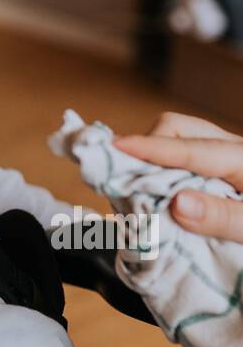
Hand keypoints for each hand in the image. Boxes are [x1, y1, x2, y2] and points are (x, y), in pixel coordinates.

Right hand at [113, 112, 242, 241]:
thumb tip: (177, 202)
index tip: (115, 147)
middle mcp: (233, 149)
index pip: (190, 148)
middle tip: (129, 182)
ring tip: (141, 193)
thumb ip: (224, 216)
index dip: (151, 148)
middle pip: (179, 130)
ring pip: (178, 141)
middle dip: (149, 148)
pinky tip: (160, 196)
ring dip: (155, 162)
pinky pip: (184, 159)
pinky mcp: (221, 172)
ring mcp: (226, 157)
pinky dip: (165, 173)